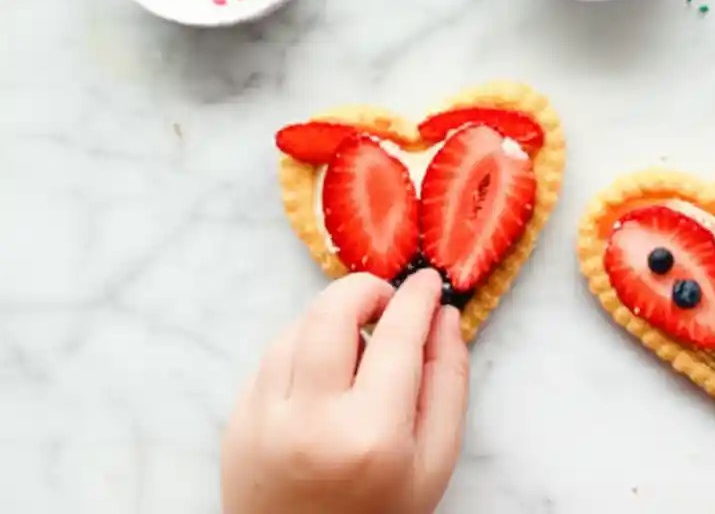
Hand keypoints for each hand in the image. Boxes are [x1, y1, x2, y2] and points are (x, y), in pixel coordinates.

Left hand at [222, 270, 468, 513]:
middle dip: (364, 289)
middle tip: (386, 301)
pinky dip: (301, 348)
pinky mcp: (236, 424)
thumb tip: (443, 318)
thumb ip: (447, 385)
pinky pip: (269, 359)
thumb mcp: (435, 462)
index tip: (427, 283)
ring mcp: (263, 422)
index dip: (416, 298)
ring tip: (358, 343)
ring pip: (295, 330)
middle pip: (330, 314)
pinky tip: (324, 370)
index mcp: (372, 435)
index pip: (397, 336)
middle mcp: (311, 422)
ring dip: (330, 319)